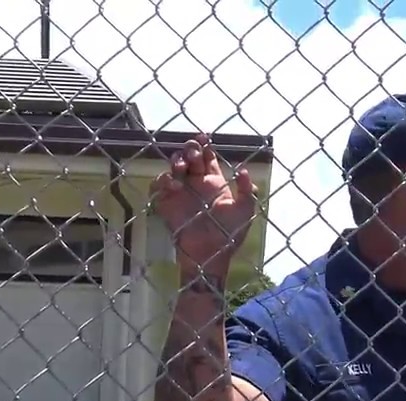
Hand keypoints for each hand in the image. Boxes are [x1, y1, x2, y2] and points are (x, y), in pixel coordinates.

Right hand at [150, 134, 257, 274]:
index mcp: (213, 182)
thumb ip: (247, 190)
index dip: (205, 145)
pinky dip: (162, 182)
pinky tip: (174, 185)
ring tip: (182, 167)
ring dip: (176, 162)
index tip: (205, 139)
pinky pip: (158, 187)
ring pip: (173, 167)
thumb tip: (243, 170)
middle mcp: (195, 184)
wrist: (211, 256)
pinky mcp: (166, 204)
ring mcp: (180, 193)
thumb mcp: (245, 211)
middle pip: (188, 156)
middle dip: (190, 150)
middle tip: (193, 154)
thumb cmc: (229, 234)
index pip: (207, 156)